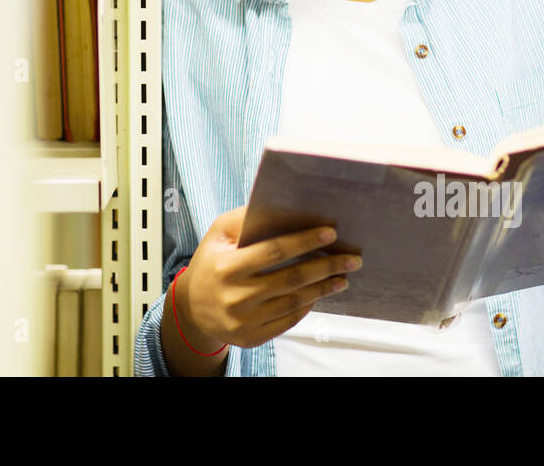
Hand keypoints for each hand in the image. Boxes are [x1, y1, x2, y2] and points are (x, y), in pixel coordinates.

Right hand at [176, 205, 359, 350]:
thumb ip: (245, 218)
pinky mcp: (251, 337)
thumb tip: (280, 207)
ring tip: (342, 277)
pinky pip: (288, 321)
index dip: (305, 241)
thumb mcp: (218, 234)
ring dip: (323, 288)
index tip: (330, 233)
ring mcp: (244, 320)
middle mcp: (236, 296)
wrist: (191, 308)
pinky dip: (307, 306)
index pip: (274, 251)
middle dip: (326, 266)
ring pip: (294, 302)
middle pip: (291, 278)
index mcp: (227, 267)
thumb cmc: (210, 263)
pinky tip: (319, 294)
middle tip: (351, 259)